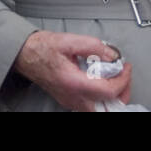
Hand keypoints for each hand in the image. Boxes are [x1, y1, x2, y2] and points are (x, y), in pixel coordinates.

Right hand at [13, 32, 132, 111]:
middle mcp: (73, 97)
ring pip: (100, 110)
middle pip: (108, 108)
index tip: (125, 67)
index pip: (108, 91)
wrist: (25, 55)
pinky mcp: (69, 100)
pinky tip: (101, 80)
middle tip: (124, 76)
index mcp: (74, 82)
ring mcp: (71, 101)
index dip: (123, 79)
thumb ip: (94, 46)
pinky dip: (102, 96)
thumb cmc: (42, 48)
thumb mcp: (69, 40)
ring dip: (113, 97)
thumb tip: (112, 55)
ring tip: (115, 79)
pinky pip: (91, 105)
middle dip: (122, 93)